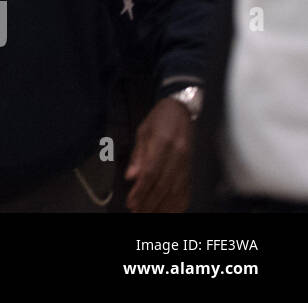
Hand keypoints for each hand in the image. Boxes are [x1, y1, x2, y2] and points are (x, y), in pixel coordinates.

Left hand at [124, 97, 191, 211]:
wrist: (183, 109)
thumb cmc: (160, 118)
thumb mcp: (143, 131)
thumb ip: (138, 155)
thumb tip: (131, 177)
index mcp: (163, 143)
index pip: (151, 173)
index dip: (141, 190)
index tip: (131, 203)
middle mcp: (178, 155)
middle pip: (163, 185)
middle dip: (150, 203)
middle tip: (138, 213)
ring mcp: (188, 162)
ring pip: (177, 190)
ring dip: (164, 206)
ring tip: (151, 215)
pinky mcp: (193, 167)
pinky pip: (187, 188)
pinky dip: (180, 202)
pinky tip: (172, 210)